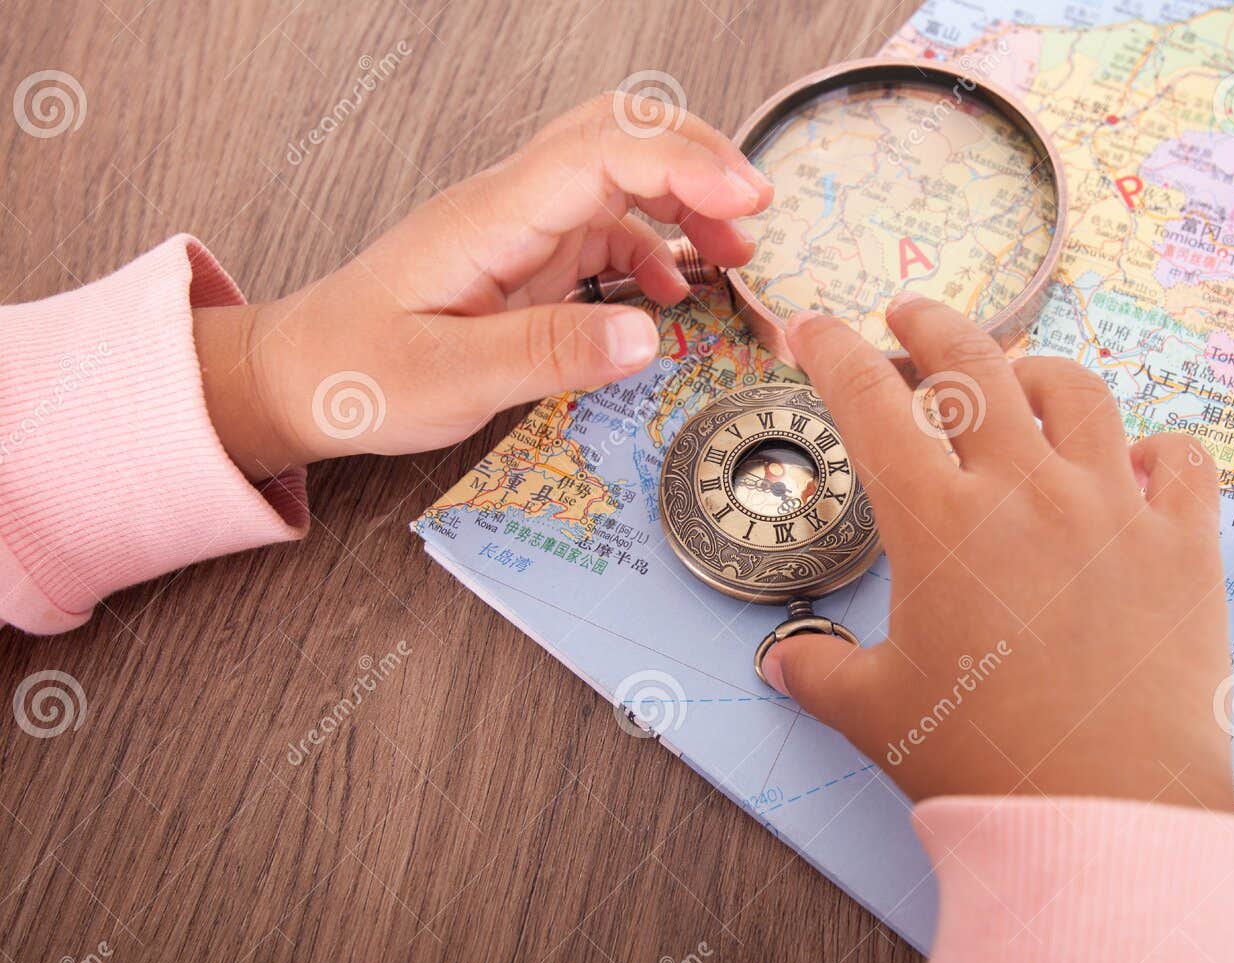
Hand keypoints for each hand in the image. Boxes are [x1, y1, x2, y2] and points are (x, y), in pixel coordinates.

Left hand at [194, 95, 771, 479]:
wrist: (299, 376)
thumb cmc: (357, 373)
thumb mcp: (450, 380)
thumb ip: (549, 354)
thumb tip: (647, 334)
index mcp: (490, 217)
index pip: (601, 150)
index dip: (683, 162)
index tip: (748, 201)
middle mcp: (510, 205)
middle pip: (617, 134)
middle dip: (698, 159)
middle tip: (757, 211)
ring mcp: (518, 226)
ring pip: (618, 174)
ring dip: (684, 200)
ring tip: (735, 254)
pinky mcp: (524, 256)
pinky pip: (603, 226)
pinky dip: (654, 245)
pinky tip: (673, 289)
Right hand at [762, 296, 1233, 810]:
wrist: (1101, 815)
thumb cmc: (979, 760)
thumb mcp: (874, 713)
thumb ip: (818, 674)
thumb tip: (783, 663)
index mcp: (939, 521)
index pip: (869, 402)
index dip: (832, 352)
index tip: (812, 330)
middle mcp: (1026, 490)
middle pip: (974, 365)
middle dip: (931, 325)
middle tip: (909, 318)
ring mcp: (1113, 508)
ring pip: (1077, 392)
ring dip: (1035, 372)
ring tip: (1018, 381)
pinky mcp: (1183, 544)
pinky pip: (1180, 460)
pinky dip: (1154, 449)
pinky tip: (1135, 462)